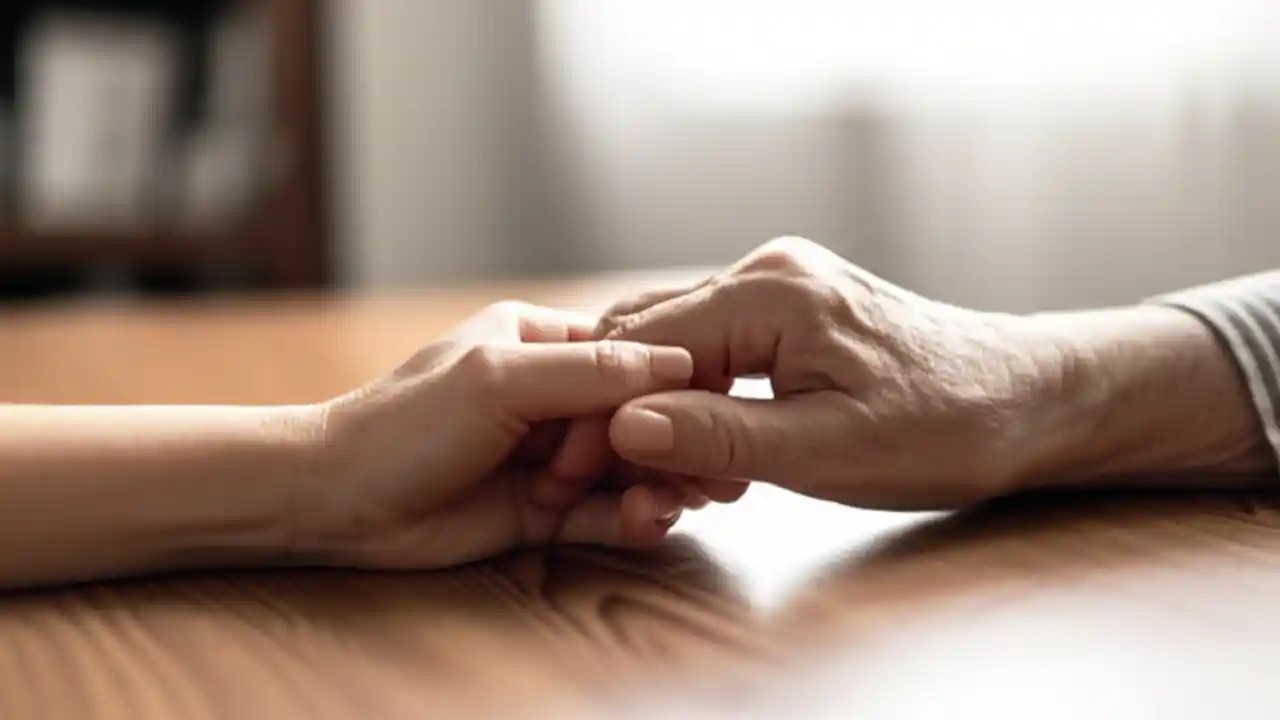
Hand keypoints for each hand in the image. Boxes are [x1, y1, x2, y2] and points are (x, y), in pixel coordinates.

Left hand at [297, 301, 701, 569]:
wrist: (336, 503)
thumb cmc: (405, 425)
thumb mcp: (501, 380)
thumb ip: (589, 372)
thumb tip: (681, 363)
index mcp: (540, 341)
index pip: (629, 355)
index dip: (674, 384)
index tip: (714, 410)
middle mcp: (551, 395)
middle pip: (637, 415)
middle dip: (673, 443)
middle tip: (713, 474)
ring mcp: (548, 455)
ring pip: (627, 468)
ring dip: (658, 484)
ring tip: (676, 502)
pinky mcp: (541, 511)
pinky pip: (602, 513)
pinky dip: (631, 519)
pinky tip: (648, 522)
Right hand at [597, 237, 1271, 508]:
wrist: (1028, 400)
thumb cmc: (945, 426)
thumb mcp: (829, 450)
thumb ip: (721, 434)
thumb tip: (623, 425)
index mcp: (771, 292)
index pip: (642, 343)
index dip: (599, 410)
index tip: (573, 472)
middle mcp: (766, 271)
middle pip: (647, 334)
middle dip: (618, 408)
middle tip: (606, 481)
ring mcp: (780, 285)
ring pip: (676, 342)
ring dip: (657, 407)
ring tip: (668, 477)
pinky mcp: (792, 310)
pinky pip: (715, 347)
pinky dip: (696, 397)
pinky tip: (708, 448)